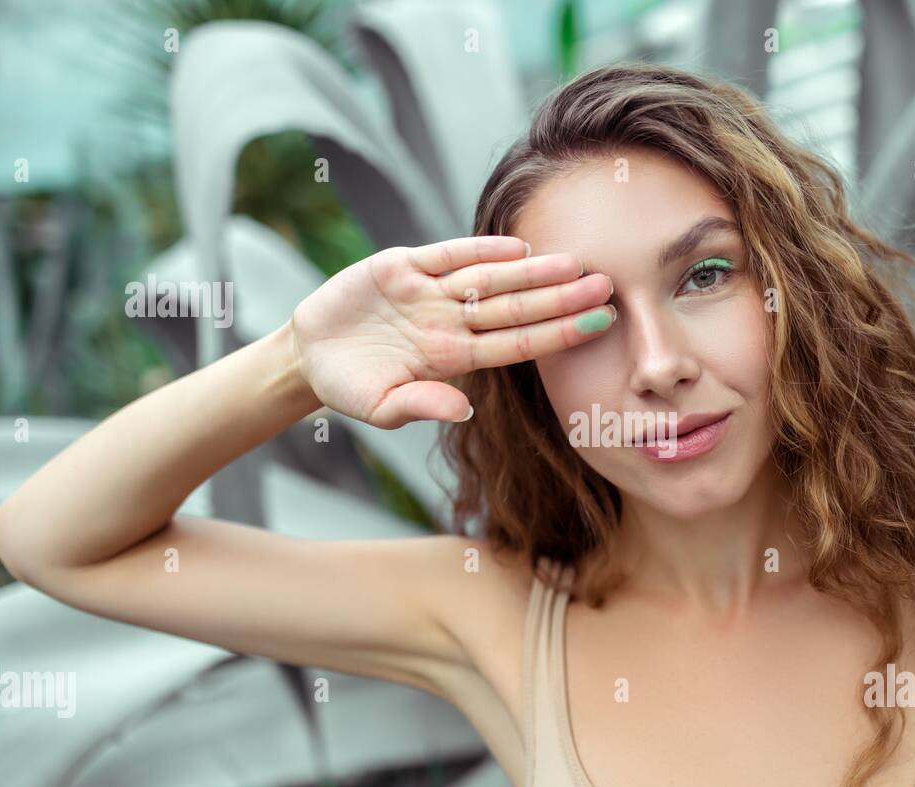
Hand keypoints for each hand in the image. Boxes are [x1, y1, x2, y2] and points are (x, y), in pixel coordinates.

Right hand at [289, 236, 614, 427]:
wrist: (308, 355)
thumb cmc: (351, 387)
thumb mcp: (382, 406)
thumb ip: (422, 405)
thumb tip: (464, 411)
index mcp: (454, 358)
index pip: (519, 343)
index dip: (559, 332)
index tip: (599, 324)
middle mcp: (451, 323)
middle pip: (516, 308)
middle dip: (561, 297)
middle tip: (607, 284)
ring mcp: (430, 294)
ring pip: (490, 279)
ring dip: (531, 271)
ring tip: (574, 261)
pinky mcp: (402, 267)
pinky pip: (447, 255)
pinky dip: (479, 249)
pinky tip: (516, 246)